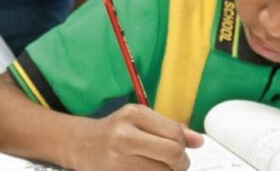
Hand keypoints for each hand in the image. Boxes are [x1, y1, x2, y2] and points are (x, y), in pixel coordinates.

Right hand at [69, 104, 203, 170]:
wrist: (80, 144)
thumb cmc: (114, 131)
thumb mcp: (138, 121)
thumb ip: (169, 128)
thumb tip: (199, 141)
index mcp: (133, 114)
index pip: (175, 133)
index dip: (182, 145)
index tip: (176, 150)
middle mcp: (124, 134)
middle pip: (173, 153)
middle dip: (180, 163)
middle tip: (174, 164)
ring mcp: (118, 158)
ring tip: (155, 167)